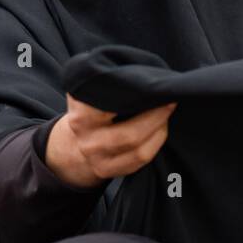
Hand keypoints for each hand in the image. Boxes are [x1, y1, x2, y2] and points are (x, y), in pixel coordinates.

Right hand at [44, 94, 175, 188]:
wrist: (73, 145)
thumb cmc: (90, 110)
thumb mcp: (88, 93)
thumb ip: (106, 82)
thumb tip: (140, 71)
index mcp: (80, 117)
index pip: (107, 108)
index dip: (131, 98)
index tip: (148, 86)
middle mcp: (88, 141)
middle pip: (128, 135)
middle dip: (155, 117)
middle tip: (169, 99)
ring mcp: (99, 160)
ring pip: (138, 151)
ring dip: (159, 129)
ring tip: (167, 111)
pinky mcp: (111, 171)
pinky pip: (141, 160)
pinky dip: (156, 142)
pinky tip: (161, 128)